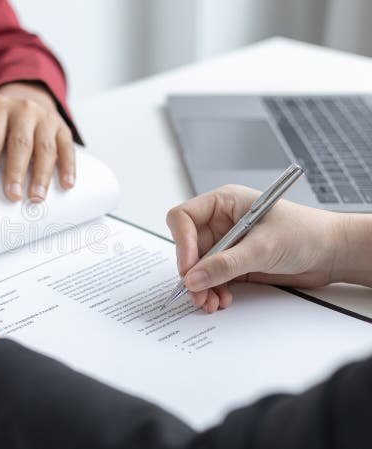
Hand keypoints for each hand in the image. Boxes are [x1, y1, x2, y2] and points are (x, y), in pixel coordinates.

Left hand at [0, 82, 75, 201]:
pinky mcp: (62, 128)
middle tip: (12, 195)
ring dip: (42, 174)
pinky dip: (68, 167)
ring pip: (45, 148)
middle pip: (20, 144)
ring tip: (36, 197)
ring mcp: (45, 119)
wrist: (25, 96)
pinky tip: (67, 184)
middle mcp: (24, 110)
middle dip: (16, 171)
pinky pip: (67, 148)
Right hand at [165, 185, 347, 312]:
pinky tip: (222, 300)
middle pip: (189, 247)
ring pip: (199, 267)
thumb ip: (226, 264)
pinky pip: (212, 279)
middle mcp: (220, 222)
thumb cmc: (306, 233)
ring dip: (201, 287)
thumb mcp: (263, 247)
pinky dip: (213, 291)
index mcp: (224, 203)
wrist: (333, 253)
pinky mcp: (234, 264)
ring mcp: (226, 244)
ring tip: (210, 302)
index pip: (184, 218)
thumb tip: (194, 278)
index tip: (189, 268)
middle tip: (196, 293)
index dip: (182, 242)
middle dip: (192, 272)